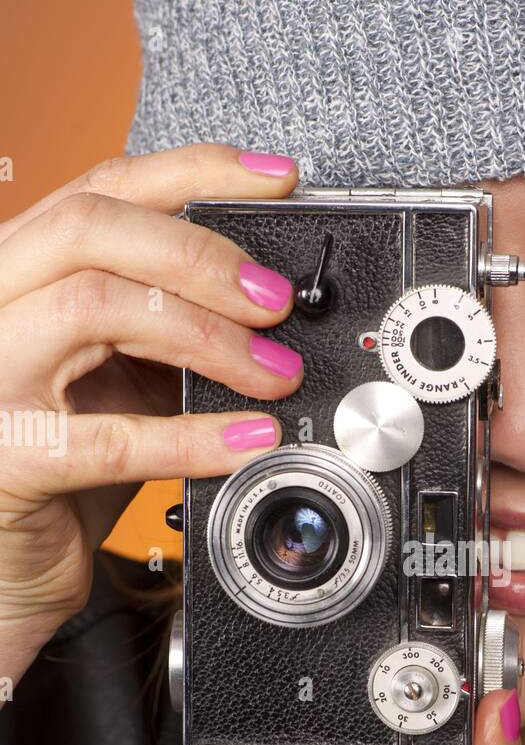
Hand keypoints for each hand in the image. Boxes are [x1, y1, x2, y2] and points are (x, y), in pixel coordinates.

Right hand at [0, 143, 302, 688]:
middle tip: (276, 300)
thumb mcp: (115, 383)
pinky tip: (250, 440)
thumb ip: (163, 331)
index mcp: (16, 274)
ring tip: (275, 373)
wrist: (1, 571)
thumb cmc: (56, 474)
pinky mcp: (5, 456)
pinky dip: (193, 436)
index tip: (277, 183)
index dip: (194, 173)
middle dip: (202, 254)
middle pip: (91, 227)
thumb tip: (266, 298)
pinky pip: (109, 436)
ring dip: (208, 336)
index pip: (99, 188)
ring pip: (96, 306)